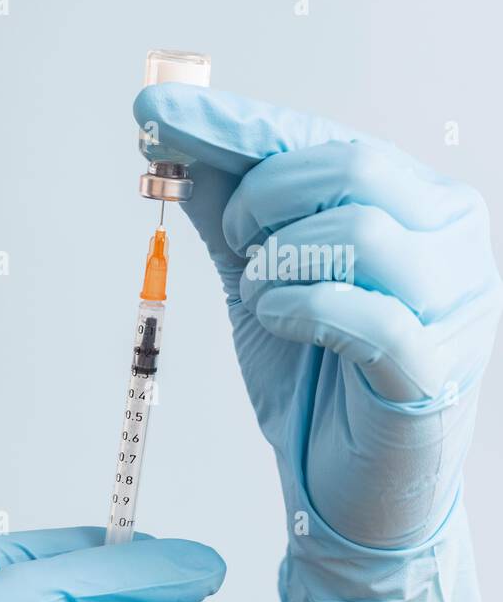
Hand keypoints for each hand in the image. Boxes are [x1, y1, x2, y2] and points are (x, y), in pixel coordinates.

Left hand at [133, 84, 500, 601]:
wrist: (343, 491)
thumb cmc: (314, 379)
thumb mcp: (258, 280)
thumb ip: (228, 215)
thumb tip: (177, 148)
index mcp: (411, 204)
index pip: (318, 138)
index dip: (231, 123)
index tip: (151, 109)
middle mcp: (446, 240)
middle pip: (348, 167)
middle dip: (259, 200)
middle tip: (233, 246)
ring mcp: (451, 305)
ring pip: (360, 230)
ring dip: (277, 262)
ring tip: (262, 297)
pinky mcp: (431, 372)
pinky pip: (370, 314)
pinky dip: (301, 309)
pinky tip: (276, 318)